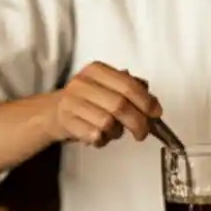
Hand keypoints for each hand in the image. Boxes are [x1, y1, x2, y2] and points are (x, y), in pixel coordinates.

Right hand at [45, 62, 161, 146]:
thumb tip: (153, 103)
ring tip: (114, 131)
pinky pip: (95, 135)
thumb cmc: (87, 100)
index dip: (146, 102)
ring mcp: (72, 102)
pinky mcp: (66, 121)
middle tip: (143, 132)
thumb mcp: (108, 86)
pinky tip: (100, 135)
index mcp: (97, 70)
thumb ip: (132, 90)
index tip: (155, 113)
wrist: (54, 111)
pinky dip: (102, 140)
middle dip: (138, 123)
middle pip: (120, 105)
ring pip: (108, 122)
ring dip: (117, 132)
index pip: (129, 85)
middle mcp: (83, 83)